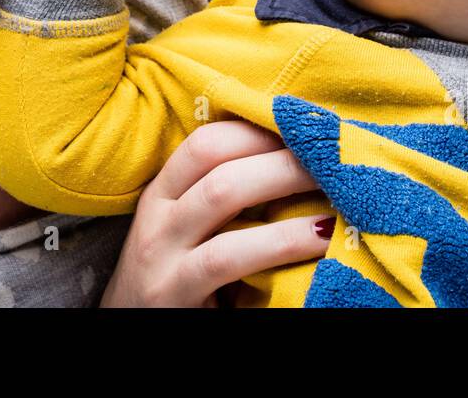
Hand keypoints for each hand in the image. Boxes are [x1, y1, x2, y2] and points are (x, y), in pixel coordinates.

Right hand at [99, 121, 333, 306]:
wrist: (134, 338)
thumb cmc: (180, 285)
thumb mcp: (193, 238)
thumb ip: (228, 207)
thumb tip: (303, 168)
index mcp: (162, 195)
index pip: (205, 141)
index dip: (255, 129)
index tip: (302, 133)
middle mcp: (156, 216)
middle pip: (216, 158)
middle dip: (278, 150)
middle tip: (328, 154)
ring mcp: (161, 254)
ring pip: (221, 193)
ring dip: (284, 180)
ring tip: (333, 187)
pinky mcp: (174, 291)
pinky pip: (229, 256)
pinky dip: (282, 241)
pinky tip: (320, 238)